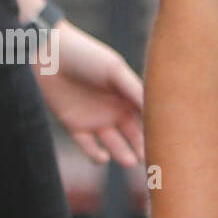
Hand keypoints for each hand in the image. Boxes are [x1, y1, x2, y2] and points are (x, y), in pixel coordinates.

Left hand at [35, 19, 144, 166]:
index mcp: (129, 93)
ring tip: (130, 161)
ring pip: (114, 143)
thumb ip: (135, 90)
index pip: (148, 115)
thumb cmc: (86, 57)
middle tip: (152, 159)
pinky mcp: (75, 125)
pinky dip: (95, 155)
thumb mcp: (115, 70)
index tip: (169, 141)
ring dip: (123, 153)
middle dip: (143, 146)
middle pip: (134, 133)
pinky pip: (88, 146)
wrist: (48, 56)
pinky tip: (102, 158)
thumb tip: (158, 109)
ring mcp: (96, 118)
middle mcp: (116, 108)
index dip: (158, 128)